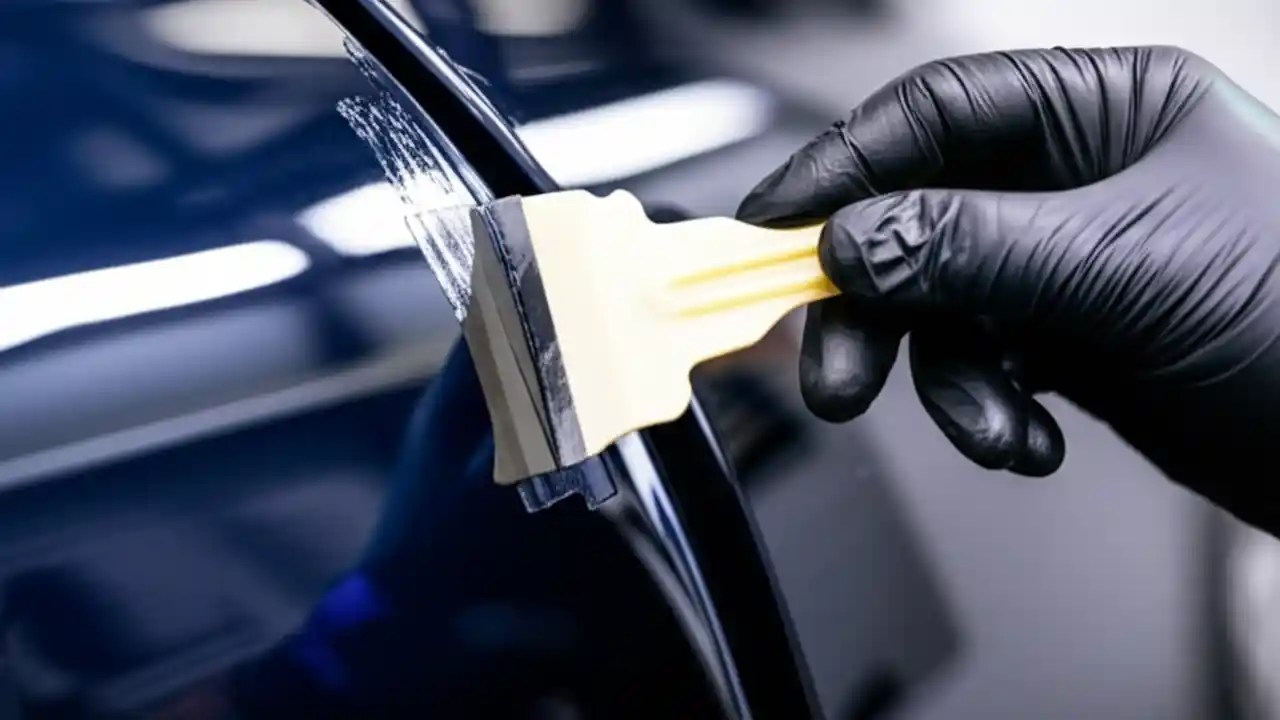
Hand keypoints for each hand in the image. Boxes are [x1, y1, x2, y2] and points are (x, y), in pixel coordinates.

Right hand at [738, 46, 1279, 531]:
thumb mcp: (1124, 264)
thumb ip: (970, 245)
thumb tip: (850, 239)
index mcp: (1102, 110)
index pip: (932, 115)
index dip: (841, 167)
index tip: (773, 227)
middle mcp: (1077, 179)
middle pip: (916, 219)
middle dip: (875, 305)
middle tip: (841, 374)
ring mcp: (1070, 262)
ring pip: (942, 306)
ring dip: (945, 381)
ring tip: (991, 429)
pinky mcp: (1073, 339)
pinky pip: (982, 363)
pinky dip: (987, 410)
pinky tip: (1029, 439)